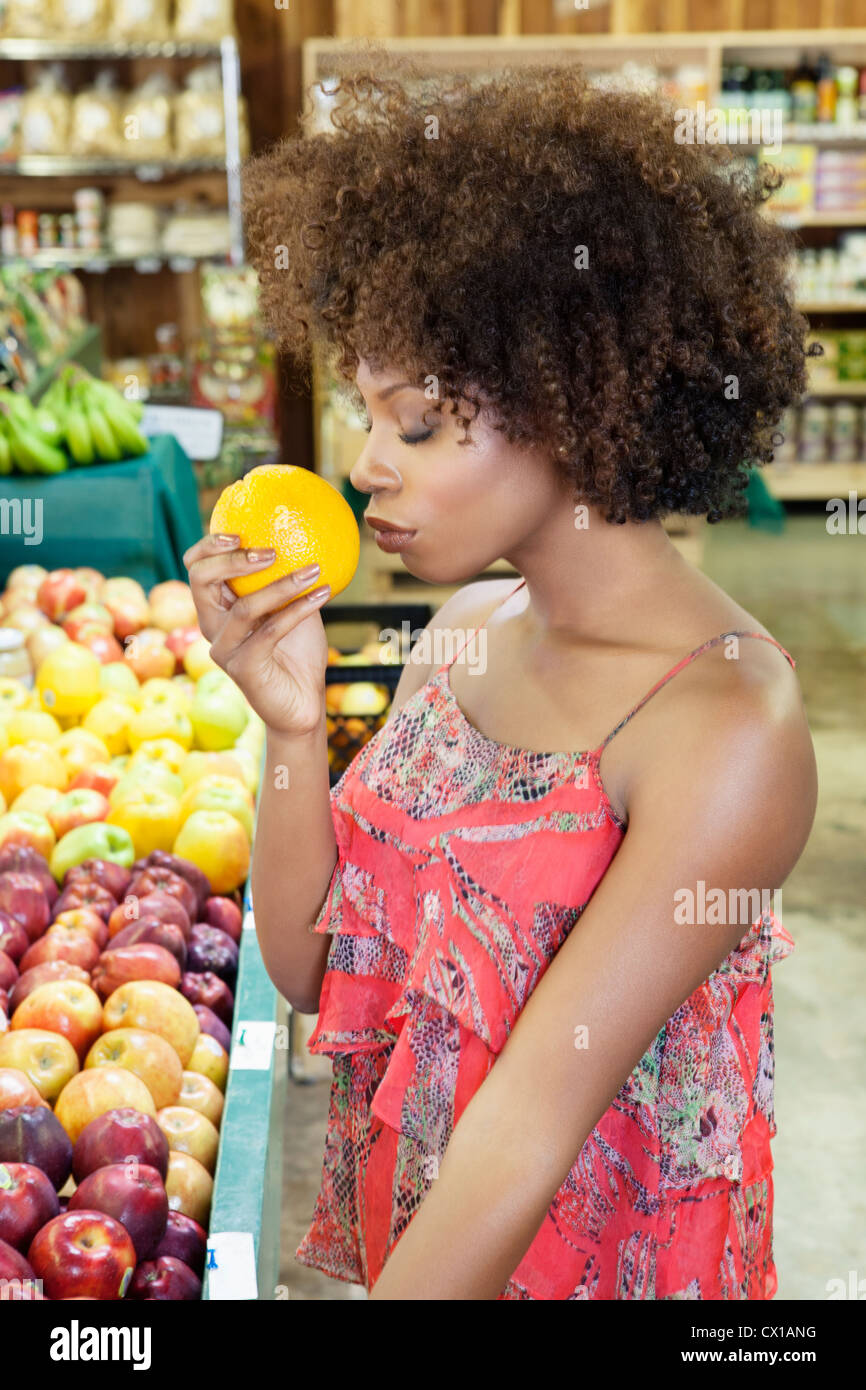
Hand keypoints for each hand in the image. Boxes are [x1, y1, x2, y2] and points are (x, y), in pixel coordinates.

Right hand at [183, 535, 330, 736]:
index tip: (239, 531)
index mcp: (216, 607)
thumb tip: (307, 534)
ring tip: (314, 570)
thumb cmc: (297, 651)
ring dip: (282, 585)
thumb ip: (285, 577)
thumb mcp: (290, 606)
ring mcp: (224, 649)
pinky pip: (270, 631)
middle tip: (271, 551)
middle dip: (232, 559)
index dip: (209, 545)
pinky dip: (299, 609)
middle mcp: (212, 626)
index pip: (196, 567)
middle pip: (200, 580)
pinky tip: (323, 594)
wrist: (303, 702)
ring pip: (244, 607)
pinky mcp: (243, 668)